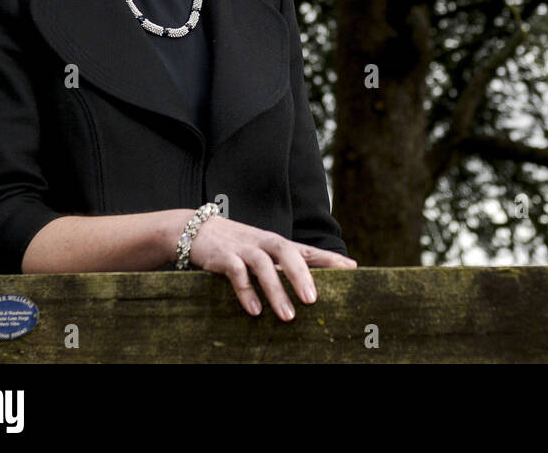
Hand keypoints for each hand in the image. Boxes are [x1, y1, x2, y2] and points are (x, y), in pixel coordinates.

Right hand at [187, 215, 358, 319]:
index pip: (309, 249)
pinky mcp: (224, 257)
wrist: (195, 230)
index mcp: (278, 244)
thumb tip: (310, 285)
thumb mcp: (263, 253)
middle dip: (302, 277)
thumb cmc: (237, 246)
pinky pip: (237, 274)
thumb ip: (284, 265)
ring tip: (288, 317)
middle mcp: (265, 243)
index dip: (330, 258)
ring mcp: (244, 249)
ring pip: (264, 267)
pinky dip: (247, 292)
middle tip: (313, 301)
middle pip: (289, 254)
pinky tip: (255, 311)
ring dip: (277, 292)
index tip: (352, 269)